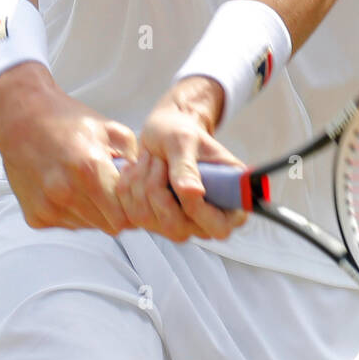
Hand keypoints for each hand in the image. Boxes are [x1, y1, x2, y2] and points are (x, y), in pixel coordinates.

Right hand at [0, 62, 142, 234]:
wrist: (21, 116)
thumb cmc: (66, 120)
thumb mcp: (112, 130)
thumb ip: (135, 161)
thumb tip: (149, 187)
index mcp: (90, 171)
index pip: (126, 217)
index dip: (134, 210)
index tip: (133, 199)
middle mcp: (67, 193)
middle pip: (110, 226)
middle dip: (117, 212)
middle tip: (113, 191)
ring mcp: (49, 207)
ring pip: (89, 227)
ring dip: (95, 212)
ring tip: (88, 185)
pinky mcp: (35, 215)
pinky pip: (67, 224)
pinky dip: (73, 212)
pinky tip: (69, 188)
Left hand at [114, 76, 248, 242]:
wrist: (163, 131)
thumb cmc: (182, 133)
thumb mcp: (184, 142)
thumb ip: (187, 168)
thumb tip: (193, 193)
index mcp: (230, 201)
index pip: (219, 227)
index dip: (197, 209)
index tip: (181, 182)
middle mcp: (206, 220)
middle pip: (177, 228)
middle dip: (158, 189)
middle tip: (159, 160)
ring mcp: (180, 223)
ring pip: (150, 220)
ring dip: (141, 183)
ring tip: (150, 159)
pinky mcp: (155, 221)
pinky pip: (132, 215)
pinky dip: (129, 187)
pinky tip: (138, 169)